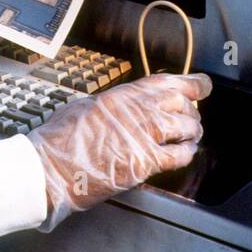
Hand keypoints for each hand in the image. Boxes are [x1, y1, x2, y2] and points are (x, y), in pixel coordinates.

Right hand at [28, 73, 212, 230]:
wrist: (49, 168)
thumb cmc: (58, 141)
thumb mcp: (84, 108)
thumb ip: (111, 105)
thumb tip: (124, 106)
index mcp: (121, 96)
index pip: (166, 82)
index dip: (191, 83)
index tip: (202, 85)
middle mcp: (137, 111)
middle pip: (181, 103)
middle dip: (192, 110)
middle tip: (192, 117)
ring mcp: (142, 136)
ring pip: (185, 127)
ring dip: (192, 132)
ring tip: (192, 136)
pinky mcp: (144, 163)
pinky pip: (178, 155)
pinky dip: (186, 153)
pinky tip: (185, 153)